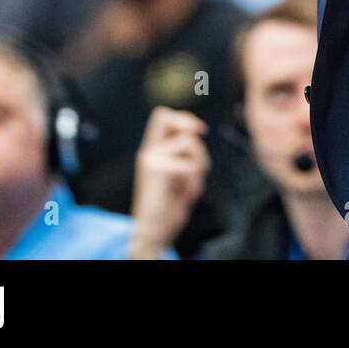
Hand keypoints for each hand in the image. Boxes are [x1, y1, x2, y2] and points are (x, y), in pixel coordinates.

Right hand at [129, 107, 209, 258]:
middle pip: (165, 116)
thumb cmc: (170, 204)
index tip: (200, 130)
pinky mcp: (157, 170)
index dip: (184, 118)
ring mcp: (151, 159)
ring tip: (190, 184)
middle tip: (200, 136)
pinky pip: (190, 166)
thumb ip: (183, 153)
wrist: (154, 230)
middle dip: (188, 124)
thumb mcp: (178, 174)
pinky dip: (194, 181)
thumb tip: (197, 130)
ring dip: (200, 163)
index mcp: (152, 151)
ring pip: (189, 142)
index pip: (161, 117)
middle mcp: (148, 152)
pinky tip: (184, 195)